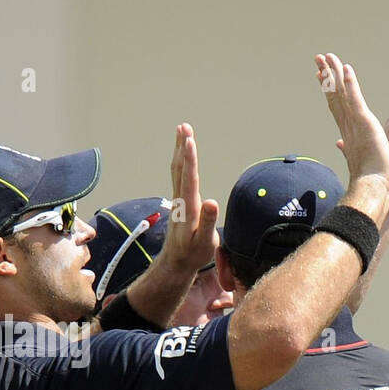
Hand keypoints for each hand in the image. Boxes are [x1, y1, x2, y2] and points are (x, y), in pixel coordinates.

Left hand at [162, 123, 220, 270]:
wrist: (177, 262)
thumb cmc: (193, 254)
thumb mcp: (204, 242)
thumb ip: (207, 222)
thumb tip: (212, 201)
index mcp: (188, 208)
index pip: (189, 178)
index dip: (190, 159)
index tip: (189, 140)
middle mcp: (181, 200)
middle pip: (180, 168)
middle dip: (183, 147)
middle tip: (184, 127)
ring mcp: (179, 200)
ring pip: (177, 169)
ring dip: (180, 150)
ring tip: (182, 131)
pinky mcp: (180, 201)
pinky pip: (178, 175)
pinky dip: (180, 160)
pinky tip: (182, 154)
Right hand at [316, 52, 388, 218]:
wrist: (373, 188)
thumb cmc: (369, 178)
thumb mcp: (358, 158)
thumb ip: (348, 149)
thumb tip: (339, 146)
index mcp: (348, 132)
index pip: (336, 105)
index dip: (328, 89)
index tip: (321, 75)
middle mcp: (348, 125)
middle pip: (334, 95)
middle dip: (326, 76)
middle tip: (318, 58)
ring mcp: (355, 124)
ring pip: (342, 94)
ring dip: (334, 74)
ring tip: (328, 56)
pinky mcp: (365, 124)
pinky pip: (356, 100)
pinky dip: (350, 85)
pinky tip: (346, 69)